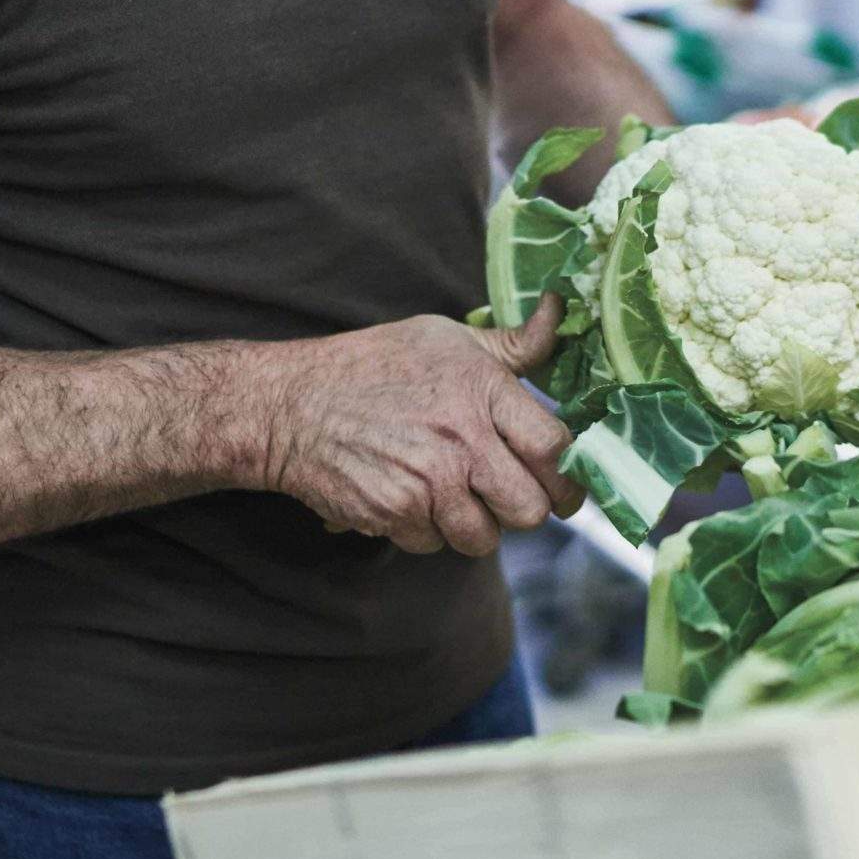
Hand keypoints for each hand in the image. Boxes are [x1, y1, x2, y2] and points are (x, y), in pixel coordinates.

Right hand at [265, 295, 584, 555]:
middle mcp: (460, 437)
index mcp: (481, 389)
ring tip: (450, 493)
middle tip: (506, 497)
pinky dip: (425, 531)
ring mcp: (427, 481)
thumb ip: (512, 345)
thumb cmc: (373, 367)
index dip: (569, 477)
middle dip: (523, 510)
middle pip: (530, 510)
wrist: (290, 405)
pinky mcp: (395, 514)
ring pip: (484, 538)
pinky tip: (408, 496)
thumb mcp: (445, 339)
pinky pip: (435, 545)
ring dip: (473, 525)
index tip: (564, 489)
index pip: (554, 448)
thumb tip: (562, 312)